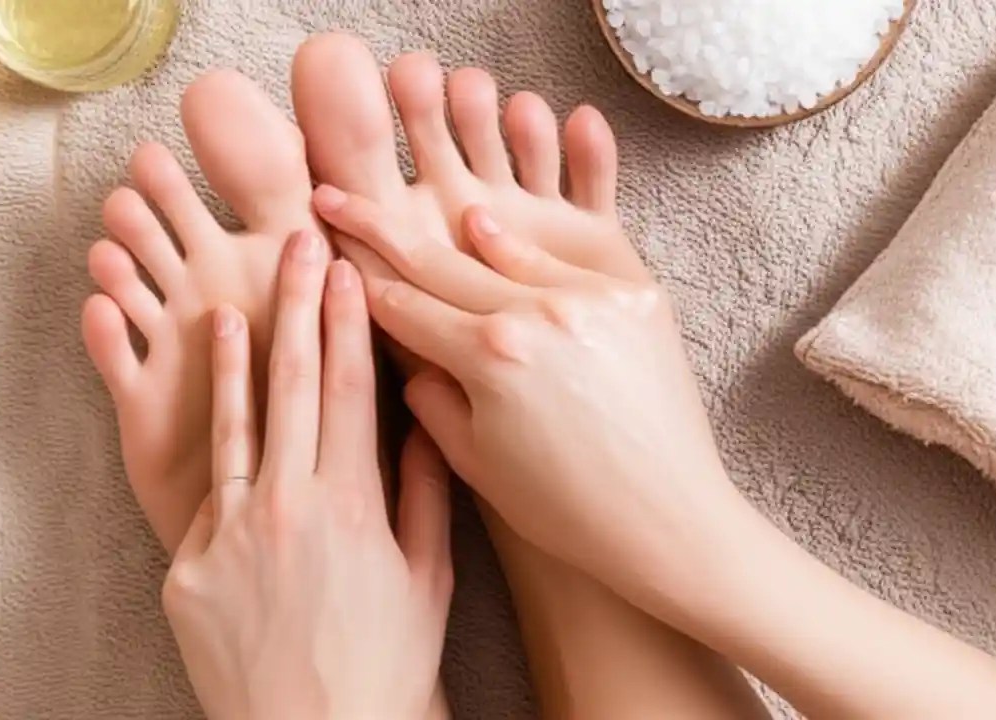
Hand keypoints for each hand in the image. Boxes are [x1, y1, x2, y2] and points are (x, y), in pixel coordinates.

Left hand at [161, 230, 452, 719]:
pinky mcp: (185, 569)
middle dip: (296, 306)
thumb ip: (426, 494)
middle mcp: (287, 506)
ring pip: (230, 426)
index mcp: (352, 504)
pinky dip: (212, 453)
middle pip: (289, 384)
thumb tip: (429, 423)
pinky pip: (205, 498)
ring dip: (232, 361)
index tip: (347, 270)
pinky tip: (209, 415)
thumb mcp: (427, 579)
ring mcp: (228, 536)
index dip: (348, 322)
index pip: (348, 389)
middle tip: (298, 245)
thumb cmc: (388, 664)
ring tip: (229, 307)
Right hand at [314, 190, 744, 604]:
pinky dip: (529, 247)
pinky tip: (499, 230)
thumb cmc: (566, 508)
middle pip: (443, 261)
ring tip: (439, 204)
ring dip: (465, 229)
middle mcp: (538, 312)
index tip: (325, 246)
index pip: (405, 305)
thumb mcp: (478, 462)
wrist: (670, 519)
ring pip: (508, 248)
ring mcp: (593, 297)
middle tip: (341, 196)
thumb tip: (415, 355)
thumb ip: (434, 399)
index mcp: (490, 357)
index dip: (358, 274)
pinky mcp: (638, 296)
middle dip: (384, 229)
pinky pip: (568, 260)